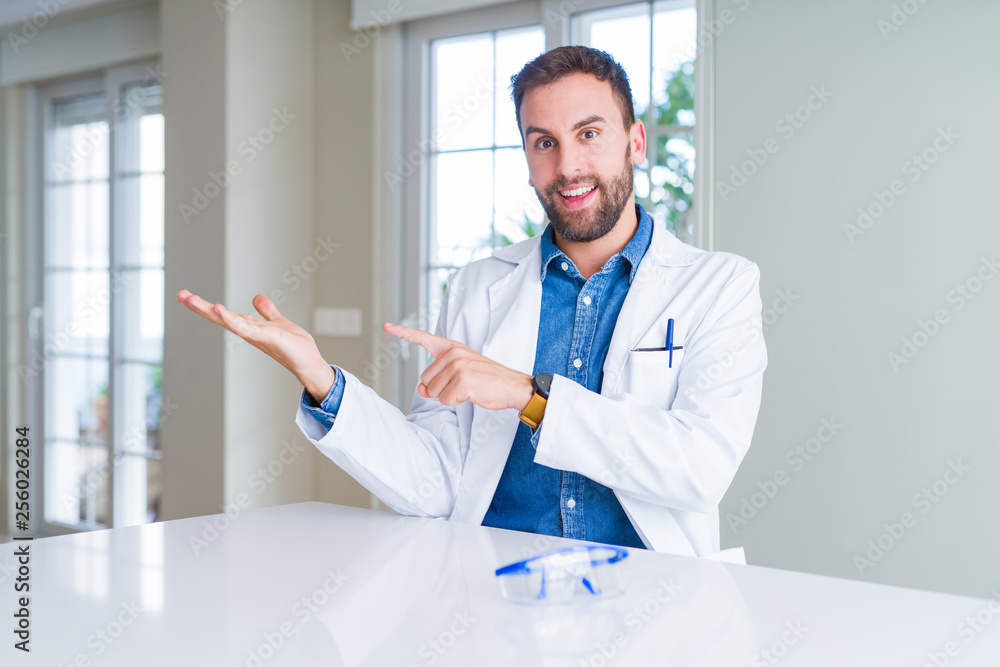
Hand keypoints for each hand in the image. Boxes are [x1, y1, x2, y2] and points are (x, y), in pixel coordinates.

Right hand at [177, 290, 334, 402]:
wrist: (309, 363)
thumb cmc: (295, 347)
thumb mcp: (278, 322)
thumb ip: (267, 311)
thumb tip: (256, 297)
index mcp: (249, 327)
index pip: (224, 314)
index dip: (205, 306)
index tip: (186, 296)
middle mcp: (249, 332)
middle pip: (220, 318)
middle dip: (199, 307)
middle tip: (180, 295)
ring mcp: (256, 336)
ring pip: (228, 322)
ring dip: (210, 311)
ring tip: (192, 300)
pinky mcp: (267, 338)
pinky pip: (246, 328)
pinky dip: (232, 320)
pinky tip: (219, 310)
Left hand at [384, 323, 532, 410]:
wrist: (512, 386)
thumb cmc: (487, 380)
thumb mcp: (459, 375)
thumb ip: (437, 378)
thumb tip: (420, 389)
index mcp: (451, 347)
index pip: (422, 338)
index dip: (402, 332)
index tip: (386, 325)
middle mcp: (452, 353)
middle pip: (425, 379)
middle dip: (440, 388)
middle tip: (463, 384)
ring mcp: (457, 366)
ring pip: (433, 391)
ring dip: (448, 396)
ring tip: (468, 388)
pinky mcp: (462, 381)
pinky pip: (444, 399)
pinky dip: (456, 402)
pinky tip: (471, 394)